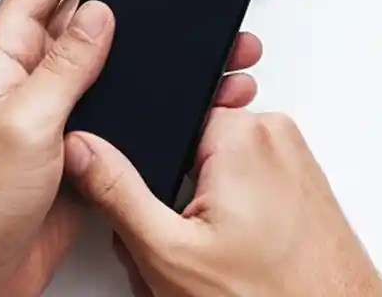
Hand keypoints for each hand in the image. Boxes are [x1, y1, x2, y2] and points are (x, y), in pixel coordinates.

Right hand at [65, 109, 381, 296]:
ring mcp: (292, 158)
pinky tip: (233, 256)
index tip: (152, 210)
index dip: (146, 173)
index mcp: (240, 133)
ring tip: (208, 258)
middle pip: (187, 152)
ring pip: (214, 174)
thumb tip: (81, 148)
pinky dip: (228, 221)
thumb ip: (118, 193)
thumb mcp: (170, 252)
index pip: (164, 124)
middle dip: (171, 200)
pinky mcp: (301, 182)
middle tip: (177, 247)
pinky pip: (245, 187)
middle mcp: (272, 134)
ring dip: (197, 215)